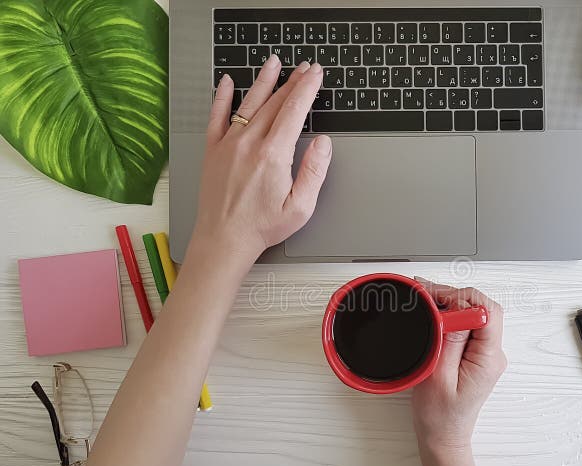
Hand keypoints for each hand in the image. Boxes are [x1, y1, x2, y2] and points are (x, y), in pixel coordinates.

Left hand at [191, 56, 331, 263]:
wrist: (224, 239)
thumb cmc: (262, 226)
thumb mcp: (300, 207)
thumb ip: (314, 171)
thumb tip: (323, 143)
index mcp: (273, 155)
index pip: (294, 111)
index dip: (307, 89)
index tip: (315, 74)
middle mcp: (249, 143)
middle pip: (275, 103)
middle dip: (292, 82)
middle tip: (304, 67)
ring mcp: (228, 145)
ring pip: (249, 104)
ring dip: (263, 81)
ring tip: (273, 63)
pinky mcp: (213, 151)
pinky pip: (216, 117)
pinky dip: (222, 97)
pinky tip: (227, 82)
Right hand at [411, 279, 506, 454]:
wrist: (442, 437)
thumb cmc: (439, 415)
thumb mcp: (438, 376)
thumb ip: (450, 339)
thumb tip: (457, 308)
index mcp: (488, 359)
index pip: (488, 313)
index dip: (462, 299)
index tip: (437, 301)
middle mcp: (492, 354)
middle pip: (484, 308)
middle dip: (455, 296)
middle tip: (427, 295)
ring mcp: (485, 354)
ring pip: (476, 313)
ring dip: (451, 303)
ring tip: (427, 302)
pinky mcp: (475, 354)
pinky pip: (468, 325)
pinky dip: (451, 314)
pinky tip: (434, 314)